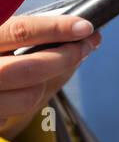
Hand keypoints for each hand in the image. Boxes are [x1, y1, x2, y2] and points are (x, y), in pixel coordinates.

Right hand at [0, 15, 100, 138]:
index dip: (56, 28)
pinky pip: (13, 115)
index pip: (20, 31)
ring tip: (52, 67)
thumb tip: (65, 30)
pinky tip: (23, 88)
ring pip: (28, 97)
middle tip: (86, 45)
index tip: (86, 26)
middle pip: (31, 69)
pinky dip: (23, 101)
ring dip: (47, 84)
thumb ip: (10, 34)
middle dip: (66, 57)